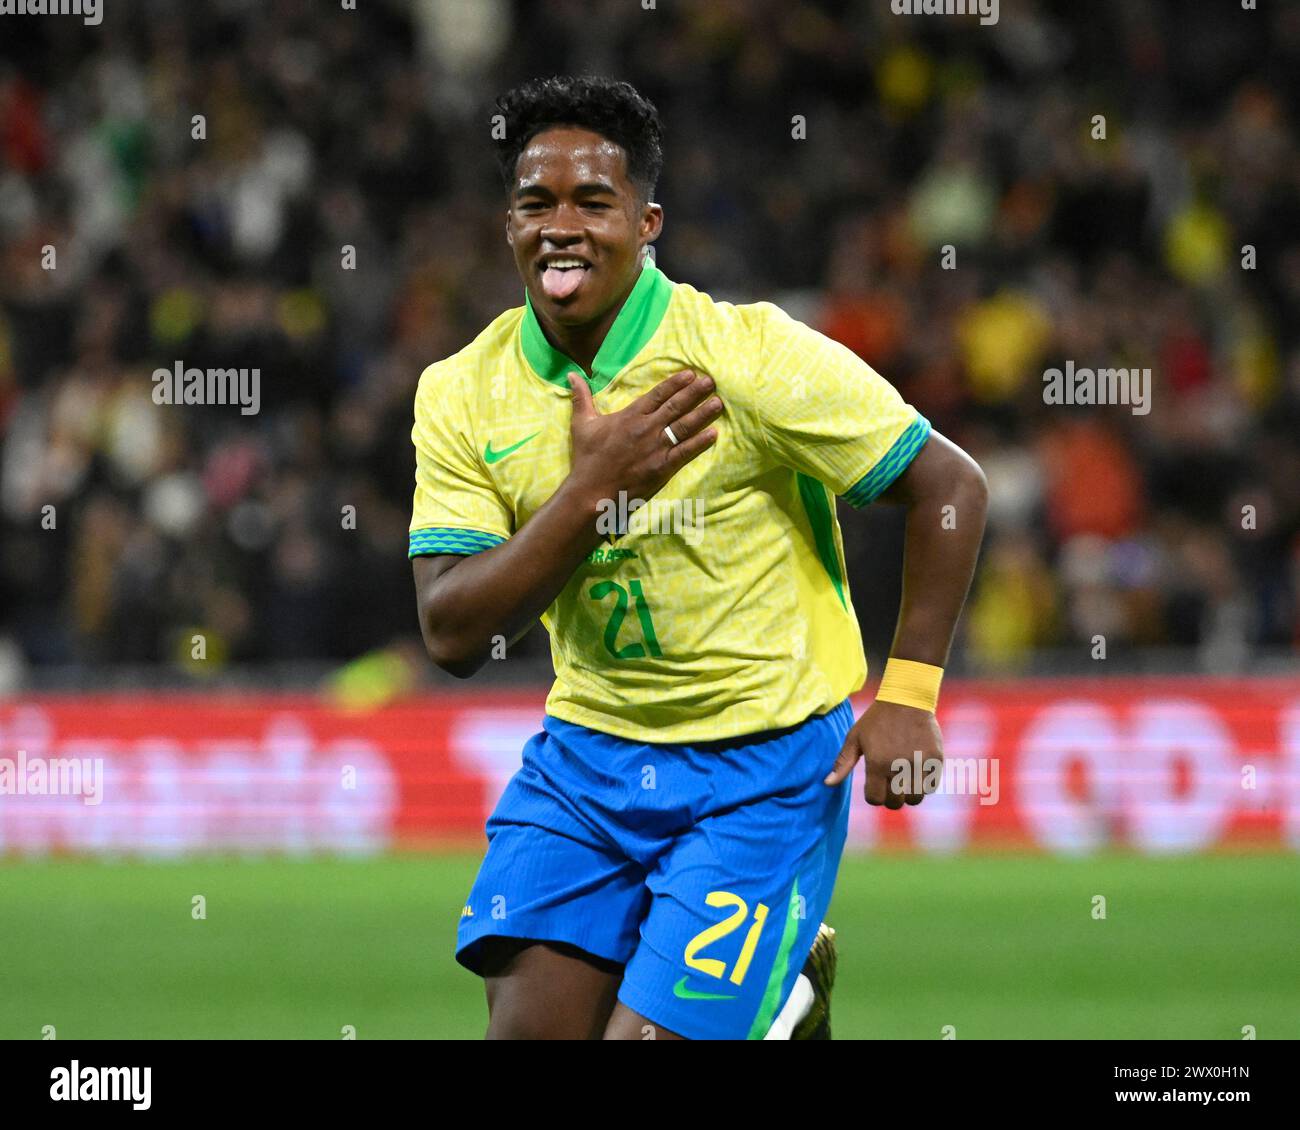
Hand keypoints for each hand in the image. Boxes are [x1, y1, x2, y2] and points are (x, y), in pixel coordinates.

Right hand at [565, 369, 722, 506]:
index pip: (658, 394)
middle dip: (695, 393)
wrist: (592, 492)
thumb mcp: (582, 424)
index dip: (676, 383)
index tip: (691, 374)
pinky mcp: (662, 468)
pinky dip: (700, 443)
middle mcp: (646, 428)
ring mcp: (656, 448)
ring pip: (684, 426)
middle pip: (676, 406)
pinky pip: (685, 452)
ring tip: (719, 402)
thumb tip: (571, 374)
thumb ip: (581, 397)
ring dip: (703, 413)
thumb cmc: (587, 459)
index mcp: (630, 416)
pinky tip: (714, 433)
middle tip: (712, 381)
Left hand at [823, 700, 943, 808]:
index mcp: (877, 763)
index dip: (874, 796)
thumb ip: (842, 763)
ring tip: (904, 780)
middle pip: (896, 803)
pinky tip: (917, 772)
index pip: (875, 799)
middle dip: (891, 798)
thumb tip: (827, 783)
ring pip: (916, 798)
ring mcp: (919, 764)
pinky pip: (931, 786)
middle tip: (891, 785)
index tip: (875, 787)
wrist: (907, 699)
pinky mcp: (936, 759)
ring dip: (909, 794)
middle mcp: (898, 766)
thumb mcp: (855, 737)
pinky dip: (925, 784)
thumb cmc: (877, 719)